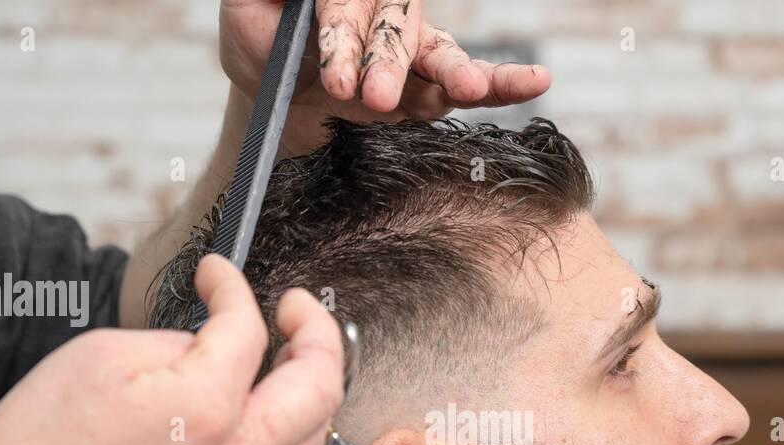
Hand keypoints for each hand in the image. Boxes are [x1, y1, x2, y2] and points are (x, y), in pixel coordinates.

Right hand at [0, 257, 344, 444]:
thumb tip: (214, 347)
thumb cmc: (35, 444)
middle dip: (316, 332)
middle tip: (294, 310)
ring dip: (310, 395)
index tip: (214, 276)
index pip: (250, 329)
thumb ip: (177, 343)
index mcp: (204, 407)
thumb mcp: (102, 356)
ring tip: (286, 368)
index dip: (233, 287)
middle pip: (320, 387)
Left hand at [219, 0, 552, 154]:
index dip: (344, 31)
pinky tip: (535, 81)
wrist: (276, 98)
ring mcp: (412, 46)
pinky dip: (504, 85)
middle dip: (388, 60)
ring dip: (450, 74)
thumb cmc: (262, 43)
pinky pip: (474, 83)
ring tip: (466, 88)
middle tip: (376, 95)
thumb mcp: (247, 12)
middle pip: (397, 24)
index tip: (332, 71)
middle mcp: (384, 7)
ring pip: (438, 52)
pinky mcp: (428, 87)